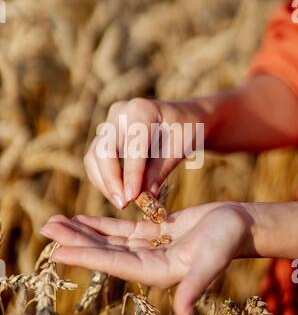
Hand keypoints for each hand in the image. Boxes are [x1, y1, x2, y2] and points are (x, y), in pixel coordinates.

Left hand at [41, 202, 252, 314]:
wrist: (239, 224)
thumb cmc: (227, 240)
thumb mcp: (211, 261)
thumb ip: (195, 286)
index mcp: (157, 272)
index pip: (113, 264)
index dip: (85, 256)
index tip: (57, 250)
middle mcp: (148, 262)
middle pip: (104, 251)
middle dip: (75, 240)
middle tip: (47, 228)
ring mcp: (149, 248)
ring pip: (109, 239)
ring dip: (83, 230)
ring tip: (57, 221)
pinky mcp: (154, 232)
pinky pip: (122, 229)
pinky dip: (102, 224)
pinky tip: (83, 218)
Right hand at [84, 98, 207, 208]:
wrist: (182, 117)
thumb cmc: (186, 130)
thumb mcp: (180, 148)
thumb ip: (160, 170)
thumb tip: (144, 197)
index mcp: (142, 109)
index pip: (131, 146)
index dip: (130, 174)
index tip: (132, 198)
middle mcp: (120, 113)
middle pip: (103, 150)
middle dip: (110, 180)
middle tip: (123, 204)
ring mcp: (109, 123)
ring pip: (94, 156)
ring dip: (104, 183)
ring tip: (122, 203)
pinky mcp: (104, 135)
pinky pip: (95, 160)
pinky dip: (103, 179)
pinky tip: (118, 194)